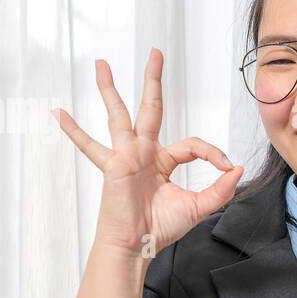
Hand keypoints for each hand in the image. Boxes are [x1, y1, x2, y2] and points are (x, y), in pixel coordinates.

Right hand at [53, 48, 243, 258]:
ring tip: (101, 64)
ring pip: (119, 115)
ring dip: (110, 90)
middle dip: (153, 80)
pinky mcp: (113, 165)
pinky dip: (73, 131)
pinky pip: (90, 146)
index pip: (192, 145)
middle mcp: (145, 153)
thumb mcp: (199, 207)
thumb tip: (237, 169)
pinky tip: (59, 113)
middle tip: (155, 52)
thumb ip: (220, 189)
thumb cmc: (161, 228)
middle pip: (151, 108)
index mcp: (165, 161)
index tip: (225, 166)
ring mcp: (127, 156)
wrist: (138, 246)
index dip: (212, 152)